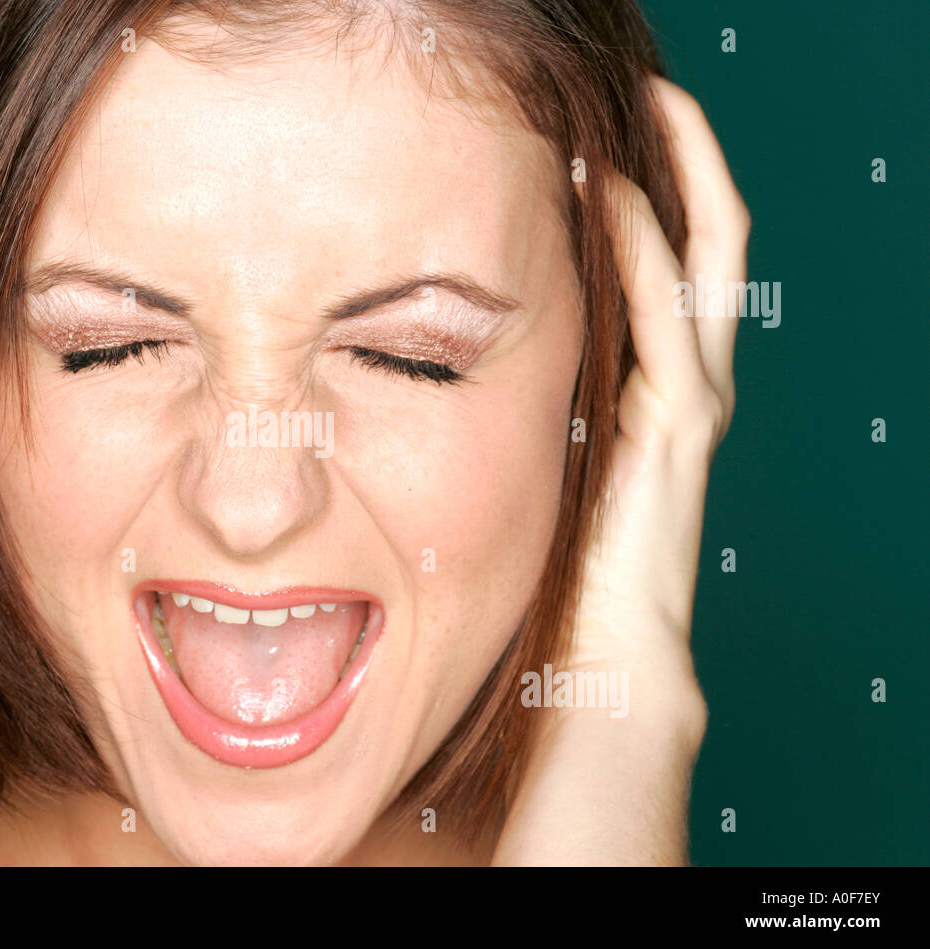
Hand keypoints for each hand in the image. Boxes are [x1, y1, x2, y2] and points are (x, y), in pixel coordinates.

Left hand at [494, 77, 748, 863]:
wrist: (606, 668)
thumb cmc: (566, 575)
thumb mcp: (542, 476)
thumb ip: (525, 423)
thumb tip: (431, 374)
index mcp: (643, 401)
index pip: (661, 277)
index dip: (649, 204)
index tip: (603, 139)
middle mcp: (676, 392)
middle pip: (702, 256)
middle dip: (684, 170)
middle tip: (654, 95)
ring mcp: (683, 410)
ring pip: (699, 274)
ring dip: (673, 190)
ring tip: (649, 114)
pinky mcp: (672, 437)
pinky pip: (665, 325)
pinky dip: (645, 258)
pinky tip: (615, 199)